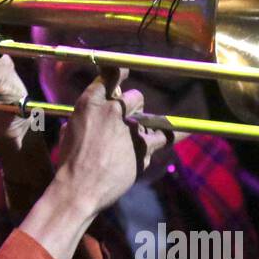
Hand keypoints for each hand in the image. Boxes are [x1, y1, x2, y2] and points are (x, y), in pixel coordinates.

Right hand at [55, 67, 171, 213]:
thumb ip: (83, 120)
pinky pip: (166, 137)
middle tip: (127, 121)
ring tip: (147, 133)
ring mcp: (131, 129)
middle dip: (134, 106)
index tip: (124, 70)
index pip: (111, 74)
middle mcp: (113, 110)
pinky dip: (176, 134)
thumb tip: (87, 120)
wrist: (79, 189)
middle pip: (136, 97)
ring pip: (151, 117)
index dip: (120, 71)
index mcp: (90, 103)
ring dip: (148, 124)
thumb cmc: (69, 163)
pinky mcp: (144, 148)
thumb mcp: (69, 132)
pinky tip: (189, 130)